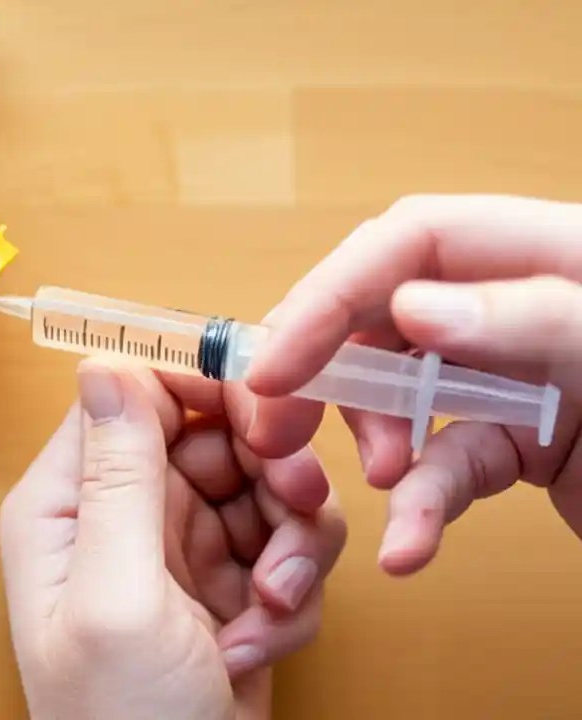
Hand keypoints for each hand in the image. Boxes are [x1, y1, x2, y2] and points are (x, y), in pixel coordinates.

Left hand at [0, 360, 345, 719]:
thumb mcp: (118, 594)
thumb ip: (116, 477)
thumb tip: (102, 363)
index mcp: (64, 505)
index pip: (132, 396)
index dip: (207, 391)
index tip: (266, 414)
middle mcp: (116, 518)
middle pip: (211, 435)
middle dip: (268, 471)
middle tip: (297, 507)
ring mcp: (173, 554)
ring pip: (261, 488)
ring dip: (289, 542)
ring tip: (270, 602)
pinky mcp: (223, 588)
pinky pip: (283, 547)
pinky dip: (290, 591)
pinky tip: (260, 642)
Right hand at [245, 194, 581, 574]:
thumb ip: (534, 315)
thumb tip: (414, 309)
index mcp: (551, 251)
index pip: (409, 244)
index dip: (331, 292)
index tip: (277, 361)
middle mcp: (522, 306)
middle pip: (384, 314)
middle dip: (323, 369)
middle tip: (275, 427)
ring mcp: (520, 375)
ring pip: (403, 395)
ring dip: (372, 445)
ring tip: (382, 488)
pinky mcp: (524, 441)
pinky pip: (446, 466)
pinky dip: (419, 510)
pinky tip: (409, 548)